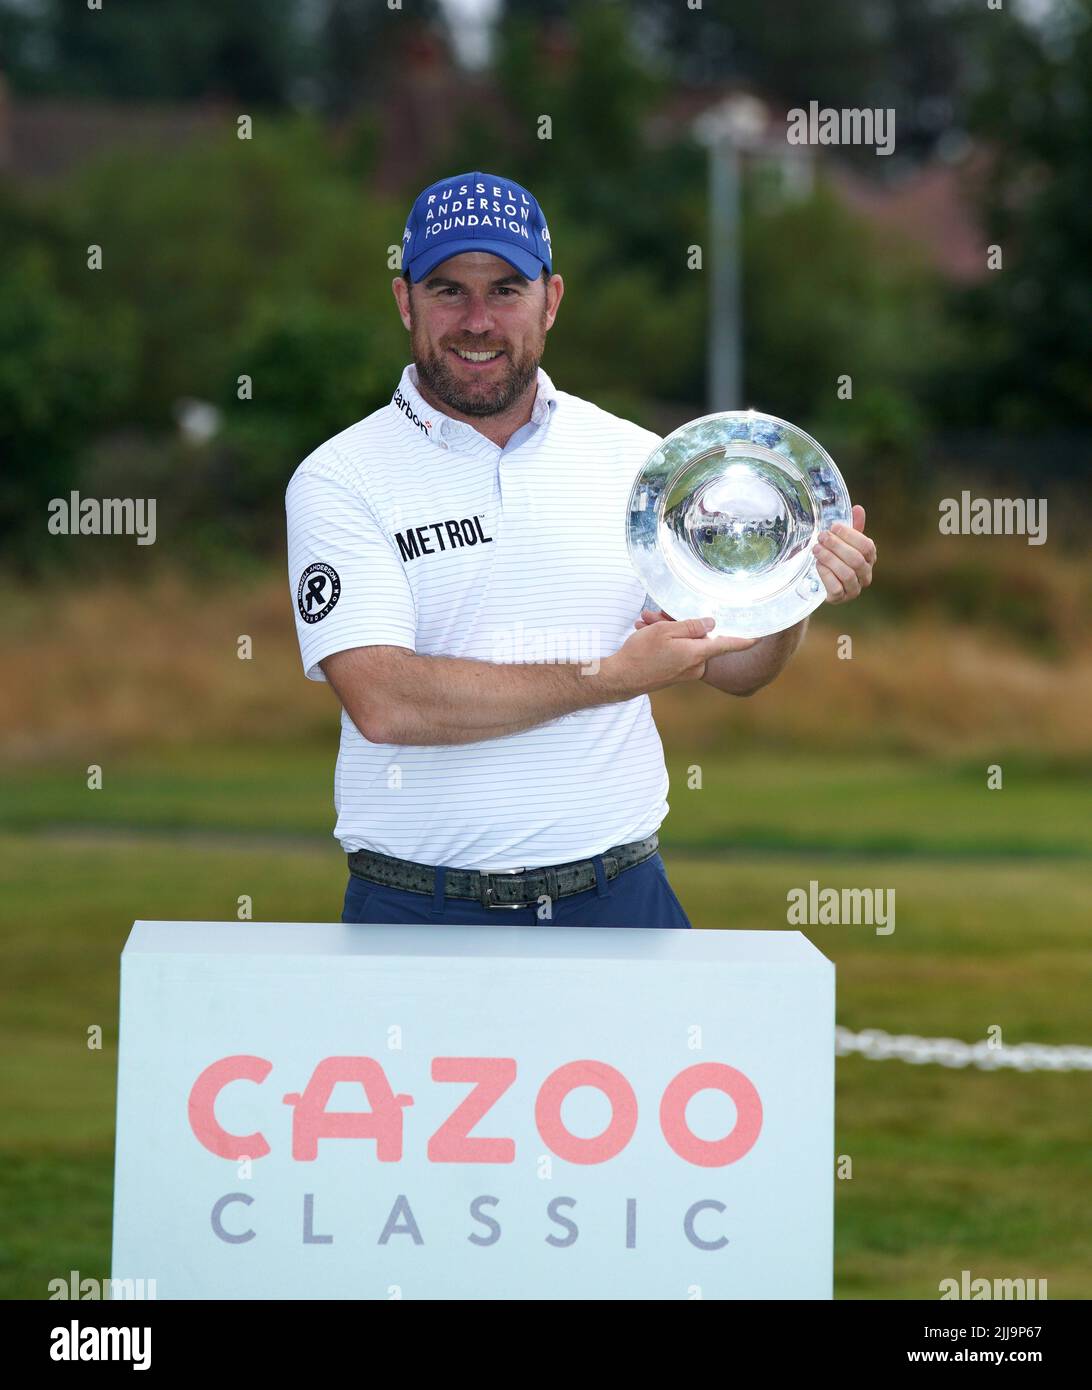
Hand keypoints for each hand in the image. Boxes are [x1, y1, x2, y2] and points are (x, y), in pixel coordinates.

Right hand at [605, 614, 757, 697]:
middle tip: (656, 614)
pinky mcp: (677, 675)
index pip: (727, 645)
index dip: (744, 639)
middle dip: (680, 624)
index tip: (760, 636)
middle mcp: (696, 666)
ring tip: (645, 623)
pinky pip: (677, 653)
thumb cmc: (642, 654)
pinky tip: (647, 634)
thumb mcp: (666, 632)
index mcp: (697, 654)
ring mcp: (686, 672)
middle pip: (698, 638)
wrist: (621, 679)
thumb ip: (692, 626)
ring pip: (685, 644)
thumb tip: (711, 623)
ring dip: (667, 631)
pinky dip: (664, 642)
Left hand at [813, 504, 875, 602]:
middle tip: (821, 537)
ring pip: (847, 574)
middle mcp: (865, 575)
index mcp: (869, 558)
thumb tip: (858, 508)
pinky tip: (817, 565)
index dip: (850, 535)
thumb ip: (851, 527)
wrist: (819, 582)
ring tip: (816, 549)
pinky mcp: (840, 599)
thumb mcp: (842, 541)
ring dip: (830, 559)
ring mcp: (854, 589)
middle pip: (856, 559)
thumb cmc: (834, 557)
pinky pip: (836, 588)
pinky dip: (826, 575)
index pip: (867, 546)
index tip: (833, 527)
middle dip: (837, 546)